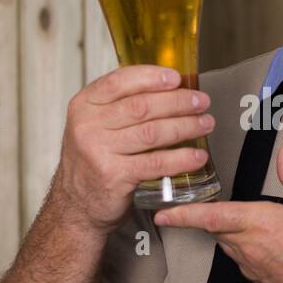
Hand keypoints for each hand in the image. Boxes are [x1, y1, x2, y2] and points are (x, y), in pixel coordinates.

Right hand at [56, 65, 214, 232]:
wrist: (76, 206)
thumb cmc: (94, 162)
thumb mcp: (95, 126)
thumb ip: (120, 106)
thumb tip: (169, 88)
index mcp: (84, 106)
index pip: (119, 81)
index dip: (151, 76)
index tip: (176, 77)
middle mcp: (88, 126)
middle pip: (141, 106)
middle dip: (178, 101)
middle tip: (201, 101)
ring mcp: (99, 151)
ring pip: (152, 132)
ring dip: (185, 126)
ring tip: (206, 124)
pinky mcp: (114, 176)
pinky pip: (155, 162)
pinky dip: (181, 158)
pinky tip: (197, 156)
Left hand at [153, 146, 282, 282]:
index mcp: (262, 222)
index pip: (212, 216)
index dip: (183, 214)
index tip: (162, 212)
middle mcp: (250, 246)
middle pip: (216, 228)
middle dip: (210, 217)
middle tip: (204, 206)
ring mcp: (251, 267)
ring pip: (228, 244)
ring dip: (230, 232)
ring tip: (247, 222)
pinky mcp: (257, 282)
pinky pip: (241, 259)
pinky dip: (244, 247)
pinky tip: (265, 244)